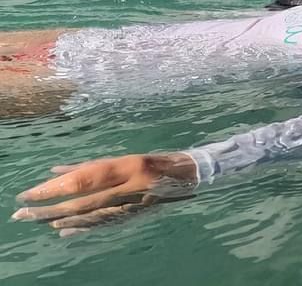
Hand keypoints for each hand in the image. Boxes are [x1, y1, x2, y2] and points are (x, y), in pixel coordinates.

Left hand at [13, 152, 196, 235]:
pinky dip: (82, 228)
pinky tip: (64, 231)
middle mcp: (132, 185)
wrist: (192, 175)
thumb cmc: (157, 162)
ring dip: (62, 220)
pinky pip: (106, 224)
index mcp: (129, 165)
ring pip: (92, 216)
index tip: (30, 193)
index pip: (85, 178)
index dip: (56, 187)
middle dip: (50, 208)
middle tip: (23, 213)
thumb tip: (56, 171)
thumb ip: (92, 165)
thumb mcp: (127, 158)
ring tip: (39, 221)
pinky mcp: (138, 215)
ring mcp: (136, 203)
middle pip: (84, 201)